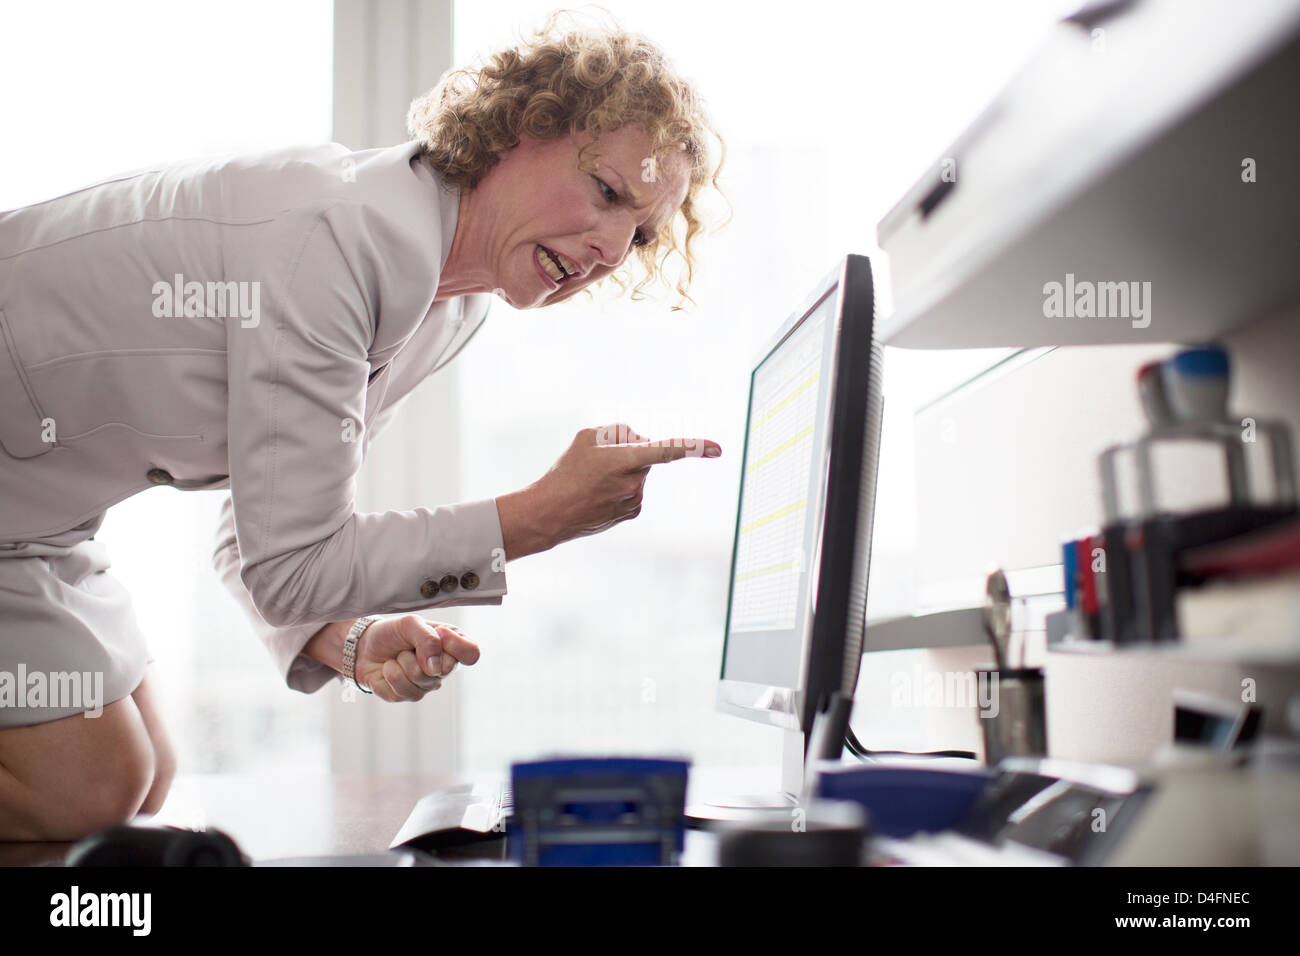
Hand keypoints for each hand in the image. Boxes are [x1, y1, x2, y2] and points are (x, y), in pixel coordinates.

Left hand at [354, 615, 479, 701]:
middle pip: (444, 669)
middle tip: (409, 646)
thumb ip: (427, 639)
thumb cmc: (392, 632)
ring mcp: (427, 685)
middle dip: (419, 653)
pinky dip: (389, 675)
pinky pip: (402, 691)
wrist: (364, 647)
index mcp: (451, 646)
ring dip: (401, 663)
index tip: (439, 633)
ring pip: (421, 679)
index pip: (472, 653)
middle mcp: (443, 667)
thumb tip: (434, 668)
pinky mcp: (408, 696)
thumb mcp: (410, 624)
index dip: (455, 645)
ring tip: (397, 656)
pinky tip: (388, 669)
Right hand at [495, 424, 720, 559]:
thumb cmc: (566, 472)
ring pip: (640, 474)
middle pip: (646, 456)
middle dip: (632, 452)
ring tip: (593, 481)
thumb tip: (641, 440)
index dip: (695, 447)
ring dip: (624, 471)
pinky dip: (622, 486)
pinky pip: (634, 490)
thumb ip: (619, 430)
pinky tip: (599, 493)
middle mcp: (634, 483)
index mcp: (625, 460)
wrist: (550, 514)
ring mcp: (635, 500)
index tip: (718, 449)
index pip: (667, 450)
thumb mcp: (587, 437)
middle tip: (599, 461)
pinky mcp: (632, 512)